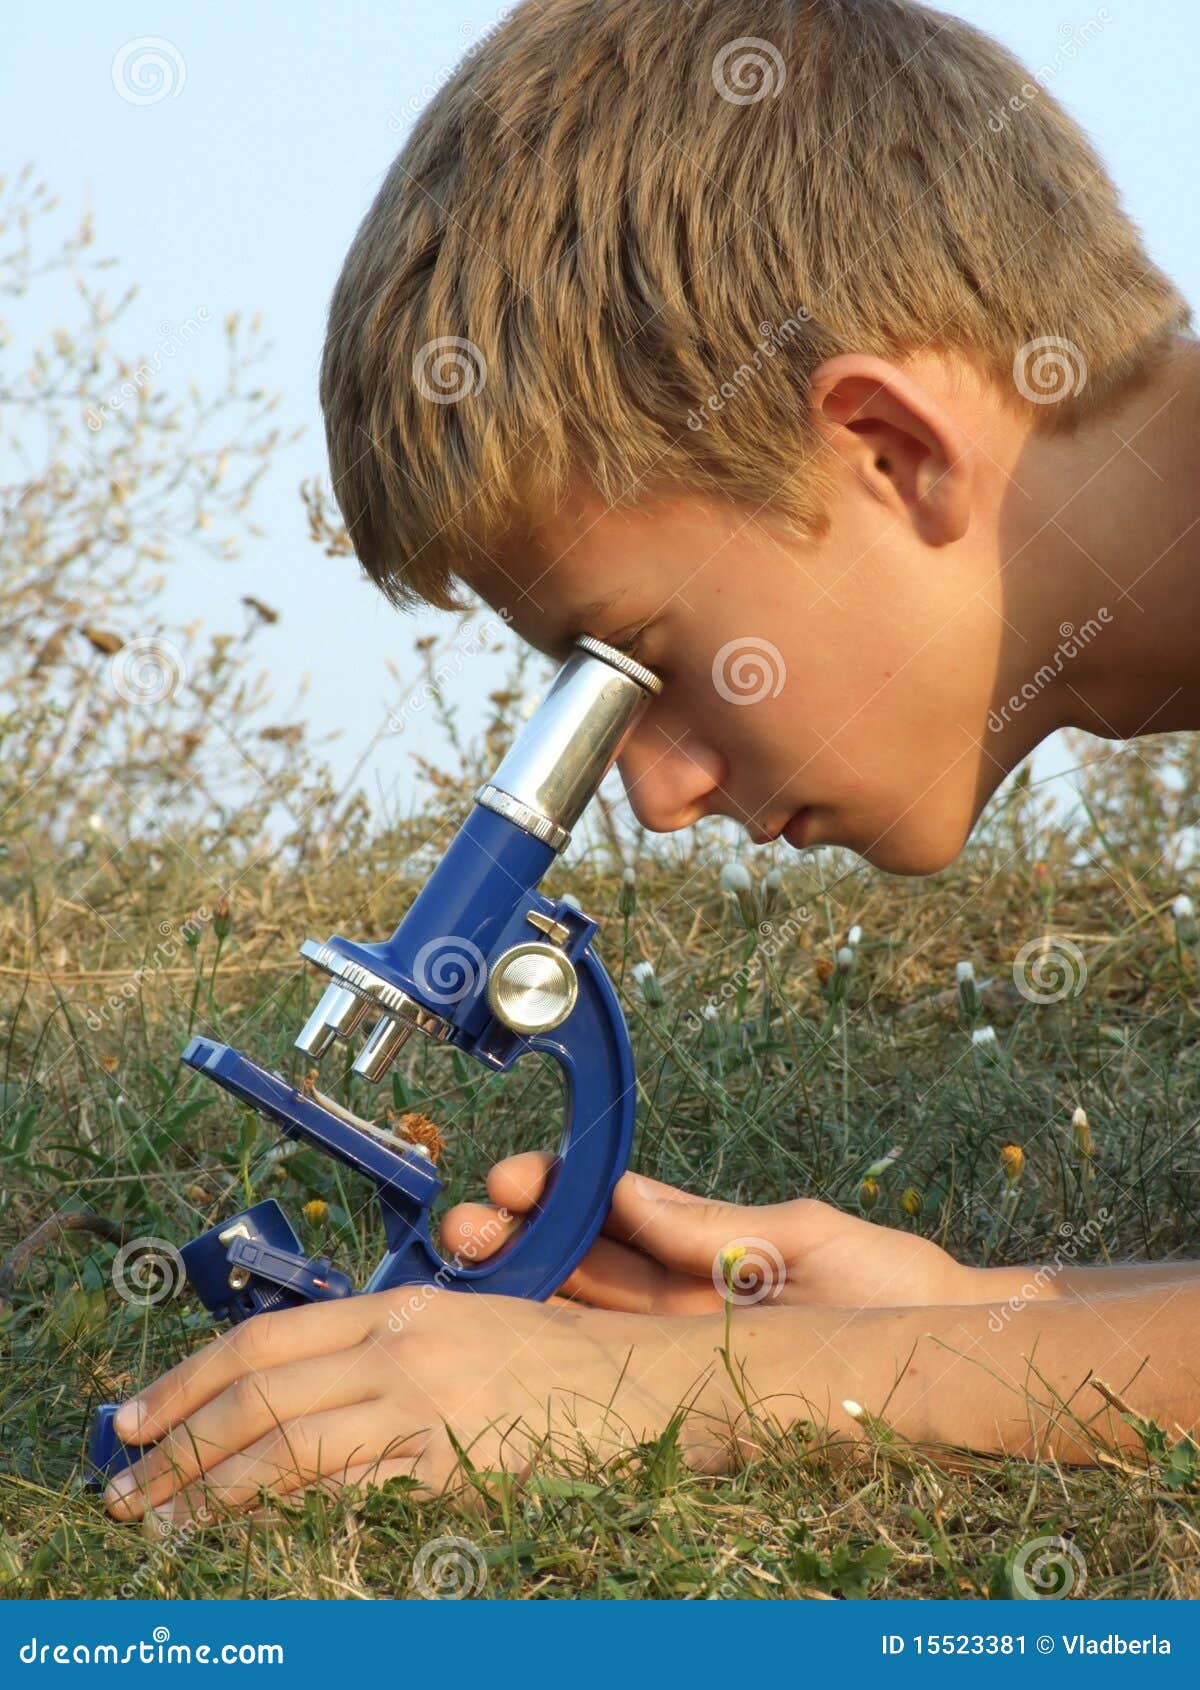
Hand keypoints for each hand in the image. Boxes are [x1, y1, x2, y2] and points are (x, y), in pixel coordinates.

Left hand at [102, 1289, 731, 1523]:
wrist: (652, 1386)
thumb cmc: (569, 1366)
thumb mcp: (471, 1333)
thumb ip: (392, 1353)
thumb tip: (311, 1395)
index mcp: (403, 1309)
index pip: (265, 1340)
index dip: (188, 1379)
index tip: (140, 1414)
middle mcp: (400, 1347)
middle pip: (254, 1392)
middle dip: (173, 1441)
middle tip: (123, 1483)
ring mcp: (420, 1406)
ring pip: (277, 1446)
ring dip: (202, 1488)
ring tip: (156, 1523)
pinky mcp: (445, 1467)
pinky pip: (336, 1495)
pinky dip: (273, 1518)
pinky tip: (239, 1540)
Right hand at [441, 1153, 973, 1312]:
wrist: (954, 1359)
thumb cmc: (893, 1288)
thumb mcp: (803, 1237)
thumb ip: (713, 1225)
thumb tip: (627, 1191)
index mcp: (704, 1241)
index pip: (608, 1208)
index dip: (553, 1189)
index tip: (515, 1177)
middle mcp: (679, 1292)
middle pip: (574, 1258)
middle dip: (512, 1233)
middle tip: (467, 1225)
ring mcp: (676, 1342)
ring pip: (575, 1307)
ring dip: (515, 1283)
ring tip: (467, 1261)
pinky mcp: (684, 1389)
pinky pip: (607, 1365)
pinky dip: (550, 1343)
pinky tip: (505, 1329)